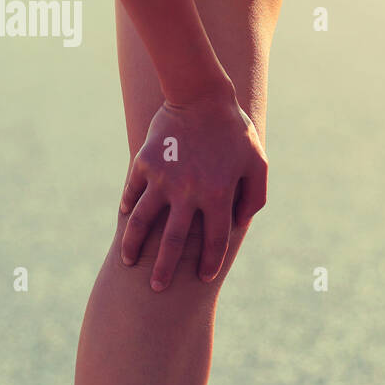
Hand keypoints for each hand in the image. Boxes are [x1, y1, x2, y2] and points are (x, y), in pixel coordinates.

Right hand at [119, 84, 267, 289]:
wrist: (201, 95)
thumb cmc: (236, 131)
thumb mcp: (256, 162)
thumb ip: (254, 196)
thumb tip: (239, 224)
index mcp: (218, 195)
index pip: (215, 240)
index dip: (210, 262)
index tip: (203, 276)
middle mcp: (188, 192)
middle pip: (174, 242)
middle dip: (164, 269)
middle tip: (156, 288)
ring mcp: (163, 179)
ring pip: (142, 222)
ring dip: (134, 245)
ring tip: (128, 262)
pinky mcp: (144, 163)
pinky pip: (132, 192)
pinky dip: (128, 208)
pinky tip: (127, 221)